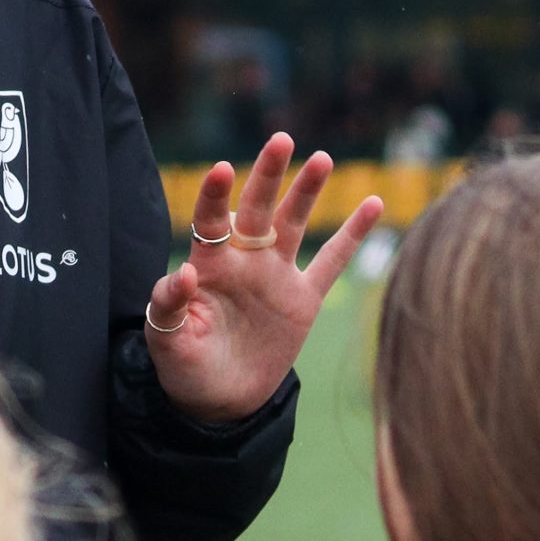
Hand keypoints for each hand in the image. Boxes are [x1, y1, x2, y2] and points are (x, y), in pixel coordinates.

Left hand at [144, 133, 383, 422]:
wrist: (220, 400)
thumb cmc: (184, 367)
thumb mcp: (167, 342)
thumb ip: (169, 307)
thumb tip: (182, 273)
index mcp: (207, 265)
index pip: (210, 220)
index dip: (214, 195)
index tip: (221, 168)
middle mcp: (242, 261)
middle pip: (257, 209)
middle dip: (268, 175)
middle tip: (281, 140)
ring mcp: (275, 276)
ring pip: (294, 223)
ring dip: (307, 192)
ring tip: (321, 158)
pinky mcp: (304, 299)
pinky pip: (332, 261)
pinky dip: (353, 235)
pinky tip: (373, 203)